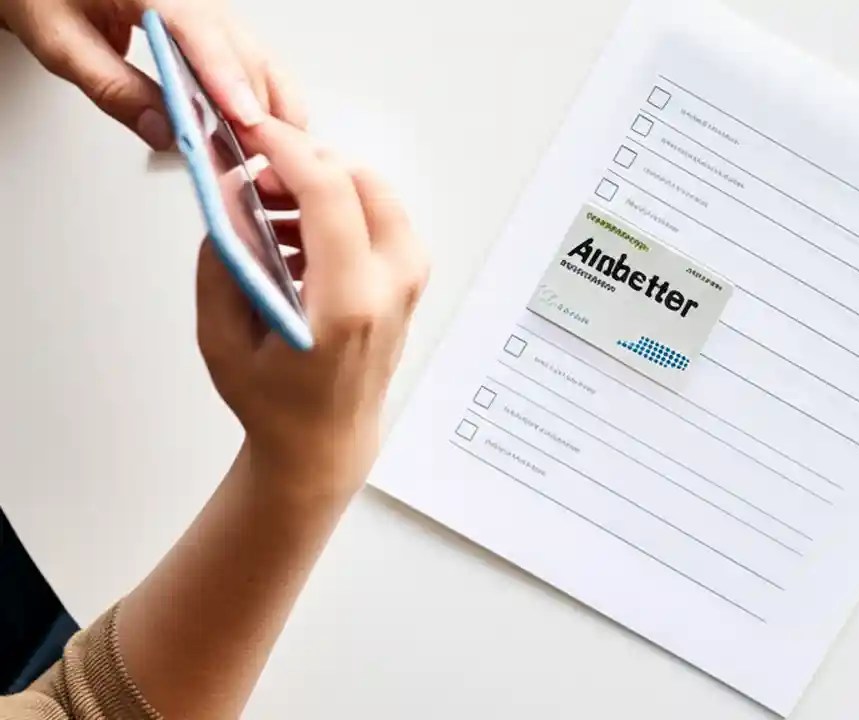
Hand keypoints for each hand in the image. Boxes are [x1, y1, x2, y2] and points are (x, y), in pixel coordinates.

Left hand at [0, 0, 305, 148]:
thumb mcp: (63, 41)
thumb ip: (111, 87)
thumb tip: (162, 130)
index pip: (202, 31)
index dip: (227, 78)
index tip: (244, 117)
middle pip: (243, 54)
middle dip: (252, 110)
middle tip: (246, 161)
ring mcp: (213, 13)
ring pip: (262, 62)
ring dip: (268, 112)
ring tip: (257, 157)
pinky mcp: (219, 32)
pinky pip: (257, 66)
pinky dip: (263, 103)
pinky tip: (257, 135)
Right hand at [197, 118, 428, 497]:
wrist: (324, 442)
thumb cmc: (275, 401)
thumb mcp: (222, 335)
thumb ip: (225, 258)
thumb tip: (233, 191)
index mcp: (347, 303)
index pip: (331, 193)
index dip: (289, 151)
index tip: (255, 135)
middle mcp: (391, 288)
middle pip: (363, 181)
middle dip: (307, 163)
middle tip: (259, 179)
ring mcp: (409, 284)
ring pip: (377, 195)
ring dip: (323, 186)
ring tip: (271, 215)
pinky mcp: (409, 281)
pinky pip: (382, 218)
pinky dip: (341, 208)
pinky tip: (296, 236)